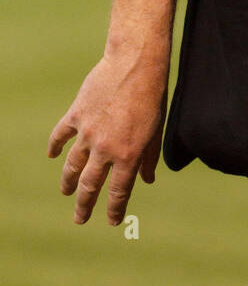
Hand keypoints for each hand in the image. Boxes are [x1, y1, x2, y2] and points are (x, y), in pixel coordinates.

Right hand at [47, 51, 167, 224]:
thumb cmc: (152, 97)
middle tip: (80, 219)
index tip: (111, 221)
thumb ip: (150, 158)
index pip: (118, 192)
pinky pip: (61, 136)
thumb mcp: (156, 131)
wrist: (135, 64)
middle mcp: (106, 149)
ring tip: (66, 192)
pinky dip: (55, 146)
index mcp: (129, 156)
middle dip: (85, 205)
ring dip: (67, 182)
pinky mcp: (76, 115)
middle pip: (90, 186)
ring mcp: (88, 133)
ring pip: (72, 166)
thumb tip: (149, 180)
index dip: (114, 209)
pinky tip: (53, 155)